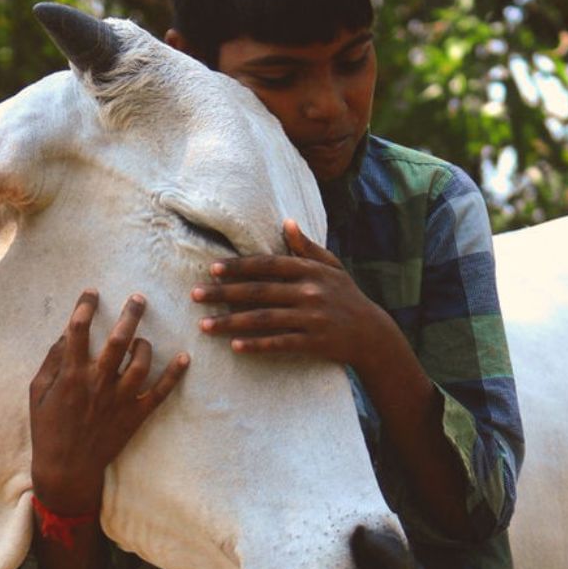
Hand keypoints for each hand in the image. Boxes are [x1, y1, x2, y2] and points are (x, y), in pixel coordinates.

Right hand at [29, 291, 188, 514]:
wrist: (66, 468)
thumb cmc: (48, 428)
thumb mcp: (38, 392)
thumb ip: (52, 361)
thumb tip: (66, 334)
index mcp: (71, 375)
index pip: (78, 331)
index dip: (85, 307)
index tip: (93, 292)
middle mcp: (98, 383)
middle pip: (118, 340)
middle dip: (130, 314)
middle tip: (139, 297)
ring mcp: (119, 399)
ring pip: (141, 363)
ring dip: (145, 345)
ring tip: (142, 338)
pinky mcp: (135, 415)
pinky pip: (160, 392)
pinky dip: (175, 374)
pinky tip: (185, 357)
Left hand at [190, 219, 401, 372]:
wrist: (372, 334)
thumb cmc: (346, 297)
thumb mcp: (332, 267)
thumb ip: (307, 247)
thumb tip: (287, 222)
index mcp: (310, 270)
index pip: (268, 265)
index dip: (239, 266)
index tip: (212, 269)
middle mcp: (309, 292)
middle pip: (259, 292)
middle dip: (223, 294)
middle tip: (195, 295)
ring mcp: (312, 318)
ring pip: (264, 319)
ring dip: (231, 322)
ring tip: (204, 325)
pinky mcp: (314, 342)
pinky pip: (279, 343)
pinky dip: (256, 345)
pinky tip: (234, 346)